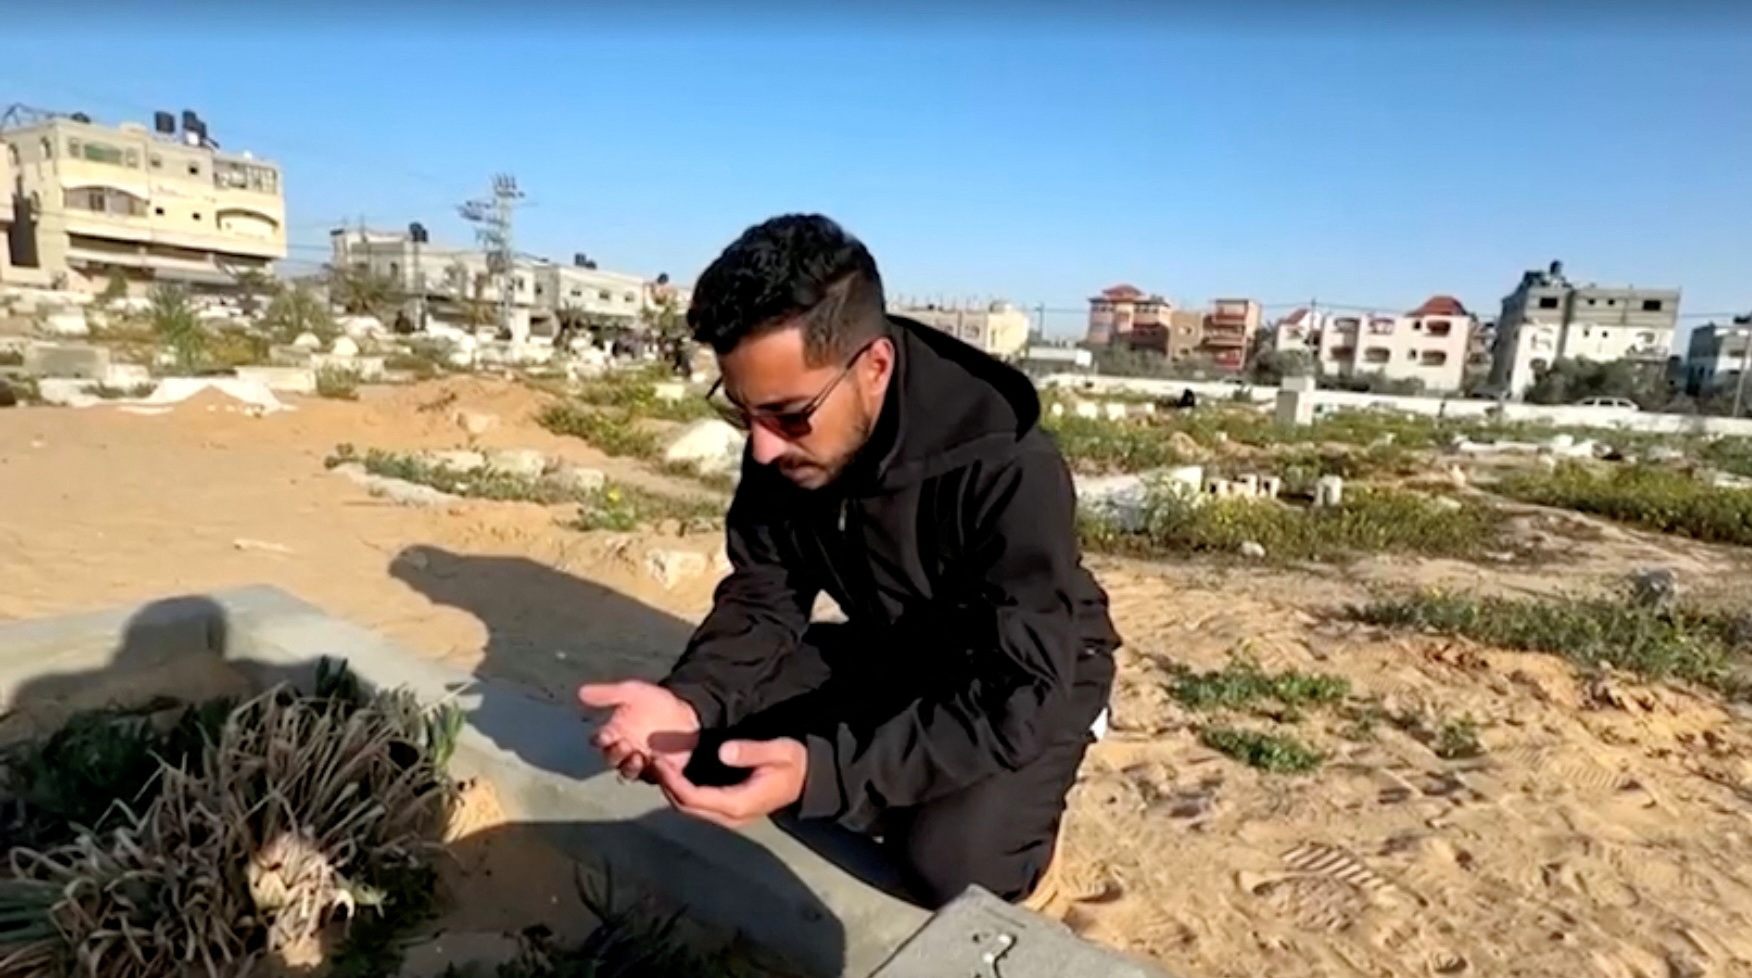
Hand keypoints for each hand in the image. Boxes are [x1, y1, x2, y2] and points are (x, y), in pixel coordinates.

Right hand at [578, 680, 700, 782]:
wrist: (685, 713)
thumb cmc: (653, 703)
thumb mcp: (632, 692)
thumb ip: (608, 694)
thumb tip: (580, 691)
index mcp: (613, 733)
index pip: (599, 740)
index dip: (600, 739)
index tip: (606, 735)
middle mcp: (622, 752)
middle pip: (612, 759)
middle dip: (616, 754)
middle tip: (625, 744)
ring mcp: (640, 764)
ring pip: (628, 773)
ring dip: (630, 768)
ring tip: (638, 757)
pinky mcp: (659, 772)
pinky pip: (653, 778)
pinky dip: (655, 773)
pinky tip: (659, 762)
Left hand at [652, 738, 806, 828]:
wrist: (809, 780)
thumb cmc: (794, 763)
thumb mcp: (779, 750)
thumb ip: (751, 751)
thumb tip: (723, 751)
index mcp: (740, 803)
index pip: (695, 798)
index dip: (673, 782)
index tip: (660, 761)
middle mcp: (731, 816)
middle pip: (688, 808)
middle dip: (667, 786)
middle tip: (653, 761)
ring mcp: (730, 818)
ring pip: (691, 810)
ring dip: (672, 791)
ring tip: (660, 766)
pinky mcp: (730, 812)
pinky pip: (699, 807)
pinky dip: (683, 793)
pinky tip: (676, 775)